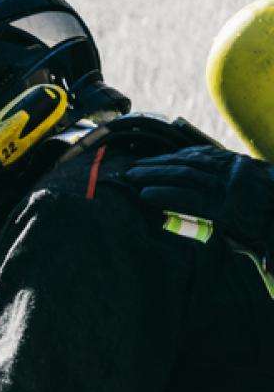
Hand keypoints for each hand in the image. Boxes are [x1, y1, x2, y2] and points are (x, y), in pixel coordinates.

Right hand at [124, 145, 273, 253]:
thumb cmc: (263, 226)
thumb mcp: (244, 238)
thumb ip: (218, 234)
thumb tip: (190, 233)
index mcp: (230, 207)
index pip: (190, 198)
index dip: (165, 195)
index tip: (142, 195)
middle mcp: (229, 183)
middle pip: (186, 174)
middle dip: (154, 173)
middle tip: (130, 175)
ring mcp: (231, 167)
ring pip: (191, 161)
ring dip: (162, 162)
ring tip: (139, 165)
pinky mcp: (234, 159)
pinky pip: (204, 153)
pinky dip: (181, 155)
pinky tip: (166, 158)